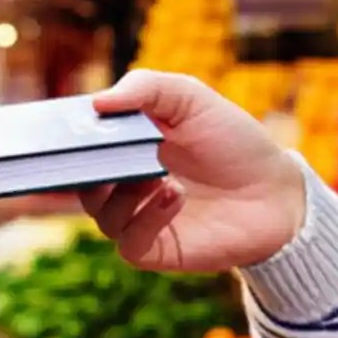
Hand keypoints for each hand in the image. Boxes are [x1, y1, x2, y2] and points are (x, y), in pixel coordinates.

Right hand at [78, 70, 305, 271]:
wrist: (277, 191)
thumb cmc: (232, 141)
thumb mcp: (190, 98)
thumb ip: (146, 88)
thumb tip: (97, 102)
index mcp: (122, 148)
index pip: (77, 146)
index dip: (64, 138)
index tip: (60, 129)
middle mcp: (122, 184)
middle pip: (78, 181)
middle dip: (85, 167)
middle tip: (102, 153)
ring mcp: (136, 218)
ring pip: (100, 213)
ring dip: (123, 192)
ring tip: (158, 175)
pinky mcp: (155, 249)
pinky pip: (128, 242)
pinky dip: (146, 218)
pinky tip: (175, 195)